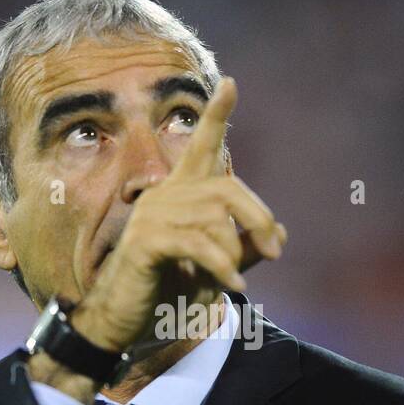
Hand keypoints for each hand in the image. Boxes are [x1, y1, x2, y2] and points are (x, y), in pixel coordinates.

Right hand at [72, 76, 287, 353]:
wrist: (123, 321)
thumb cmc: (167, 292)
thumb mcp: (215, 269)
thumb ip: (245, 249)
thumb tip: (280, 231)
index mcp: (180, 194)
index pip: (201, 146)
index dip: (216, 115)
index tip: (230, 83)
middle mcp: (164, 196)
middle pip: (226, 189)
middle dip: (258, 219)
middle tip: (274, 251)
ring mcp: (151, 216)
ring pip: (214, 221)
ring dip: (233, 254)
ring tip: (232, 280)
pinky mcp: (145, 242)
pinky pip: (198, 246)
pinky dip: (222, 267)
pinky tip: (232, 286)